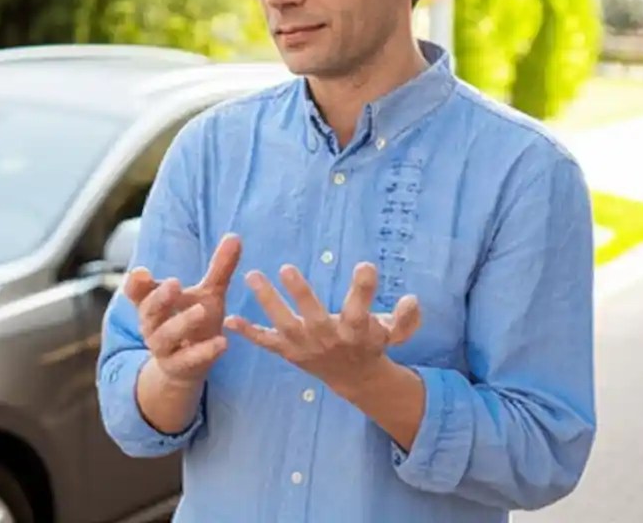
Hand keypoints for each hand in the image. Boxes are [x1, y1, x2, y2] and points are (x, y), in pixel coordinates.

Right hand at [124, 233, 240, 383]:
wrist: (189, 366)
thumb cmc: (195, 322)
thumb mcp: (209, 294)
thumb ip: (220, 268)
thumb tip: (235, 235)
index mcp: (153, 303)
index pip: (137, 291)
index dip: (136, 283)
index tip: (141, 272)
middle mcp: (152, 325)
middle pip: (149, 310)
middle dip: (160, 297)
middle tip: (174, 283)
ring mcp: (163, 348)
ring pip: (166, 335)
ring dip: (182, 322)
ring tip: (201, 311)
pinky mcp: (179, 367)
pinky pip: (188, 360)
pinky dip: (203, 352)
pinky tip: (223, 343)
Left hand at [224, 262, 420, 394]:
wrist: (354, 377)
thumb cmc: (372, 342)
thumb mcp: (394, 332)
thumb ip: (405, 318)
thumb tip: (413, 300)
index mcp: (356, 330)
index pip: (361, 309)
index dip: (364, 289)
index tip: (365, 266)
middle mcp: (329, 338)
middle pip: (315, 316)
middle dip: (301, 294)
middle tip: (287, 267)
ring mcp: (305, 345)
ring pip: (285, 324)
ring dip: (268, 301)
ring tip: (253, 275)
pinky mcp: (288, 351)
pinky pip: (266, 342)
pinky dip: (248, 333)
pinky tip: (230, 319)